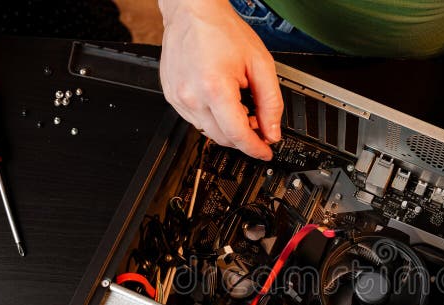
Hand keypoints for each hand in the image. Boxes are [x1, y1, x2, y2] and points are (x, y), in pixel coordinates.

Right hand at [158, 0, 282, 159]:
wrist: (193, 12)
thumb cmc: (222, 31)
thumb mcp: (260, 65)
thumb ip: (270, 102)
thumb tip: (272, 132)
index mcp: (214, 88)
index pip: (238, 135)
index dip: (255, 148)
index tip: (265, 152)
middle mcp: (192, 97)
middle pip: (223, 137)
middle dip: (243, 137)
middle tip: (258, 123)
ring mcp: (178, 98)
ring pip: (208, 131)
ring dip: (227, 128)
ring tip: (239, 106)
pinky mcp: (171, 97)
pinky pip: (195, 120)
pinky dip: (212, 118)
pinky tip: (221, 101)